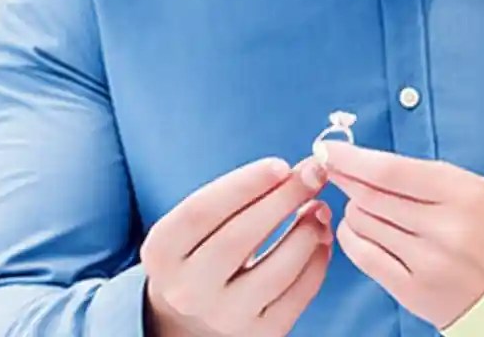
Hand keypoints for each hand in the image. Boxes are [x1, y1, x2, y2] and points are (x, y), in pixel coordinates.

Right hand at [141, 156, 332, 336]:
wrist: (194, 314)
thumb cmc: (205, 248)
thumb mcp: (201, 222)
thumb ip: (241, 195)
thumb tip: (303, 172)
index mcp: (162, 252)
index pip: (201, 211)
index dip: (244, 185)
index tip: (281, 165)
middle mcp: (187, 289)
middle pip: (238, 238)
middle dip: (283, 200)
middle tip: (314, 175)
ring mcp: (223, 317)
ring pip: (275, 271)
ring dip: (306, 232)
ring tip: (319, 208)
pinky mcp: (260, 334)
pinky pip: (297, 295)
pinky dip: (317, 261)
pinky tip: (321, 238)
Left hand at [320, 142, 483, 328]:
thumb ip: (443, 173)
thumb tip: (381, 160)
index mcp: (464, 195)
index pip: (391, 171)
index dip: (353, 158)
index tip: (330, 150)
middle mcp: (444, 229)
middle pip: (370, 196)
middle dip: (346, 179)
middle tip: (335, 170)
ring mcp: (426, 262)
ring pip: (363, 223)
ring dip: (355, 208)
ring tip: (367, 205)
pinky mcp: (413, 291)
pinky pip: (363, 256)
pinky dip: (353, 237)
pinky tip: (360, 229)